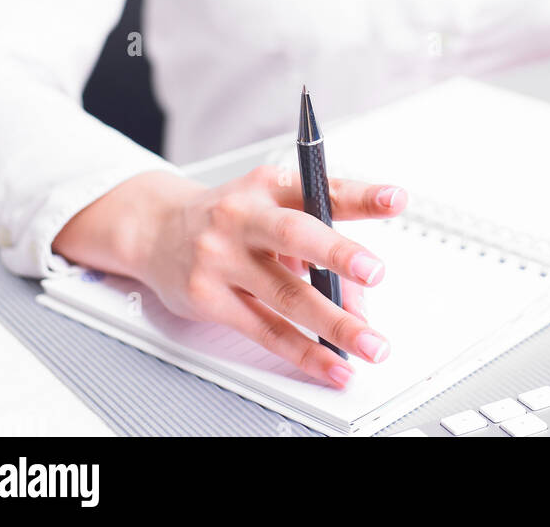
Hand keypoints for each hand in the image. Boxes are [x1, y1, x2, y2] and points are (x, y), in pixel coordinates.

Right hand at [135, 166, 406, 388]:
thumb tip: (358, 298)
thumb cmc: (226, 216)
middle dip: (338, 254)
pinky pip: (266, 331)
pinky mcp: (208, 298)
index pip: (321, 188)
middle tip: (375, 272)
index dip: (361, 195)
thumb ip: (315, 247)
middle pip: (296, 235)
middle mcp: (243, 217)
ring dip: (335, 323)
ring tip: (370, 342)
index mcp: (268, 186)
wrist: (154, 227)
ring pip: (286, 295)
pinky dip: (305, 352)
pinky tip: (332, 364)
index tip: (395, 199)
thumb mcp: (269, 211)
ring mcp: (222, 258)